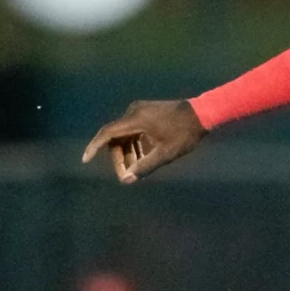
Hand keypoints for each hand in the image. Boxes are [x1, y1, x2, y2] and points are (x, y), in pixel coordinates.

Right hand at [82, 100, 207, 182]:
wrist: (203, 113)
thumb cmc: (185, 134)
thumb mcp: (166, 154)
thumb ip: (144, 167)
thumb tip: (126, 179)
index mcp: (136, 119)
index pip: (107, 134)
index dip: (94, 147)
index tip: (86, 160)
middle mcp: (134, 112)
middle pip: (116, 137)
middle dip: (119, 157)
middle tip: (126, 176)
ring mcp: (140, 110)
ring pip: (125, 134)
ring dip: (128, 152)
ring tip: (136, 169)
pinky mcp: (146, 112)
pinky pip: (133, 130)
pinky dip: (135, 144)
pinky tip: (142, 158)